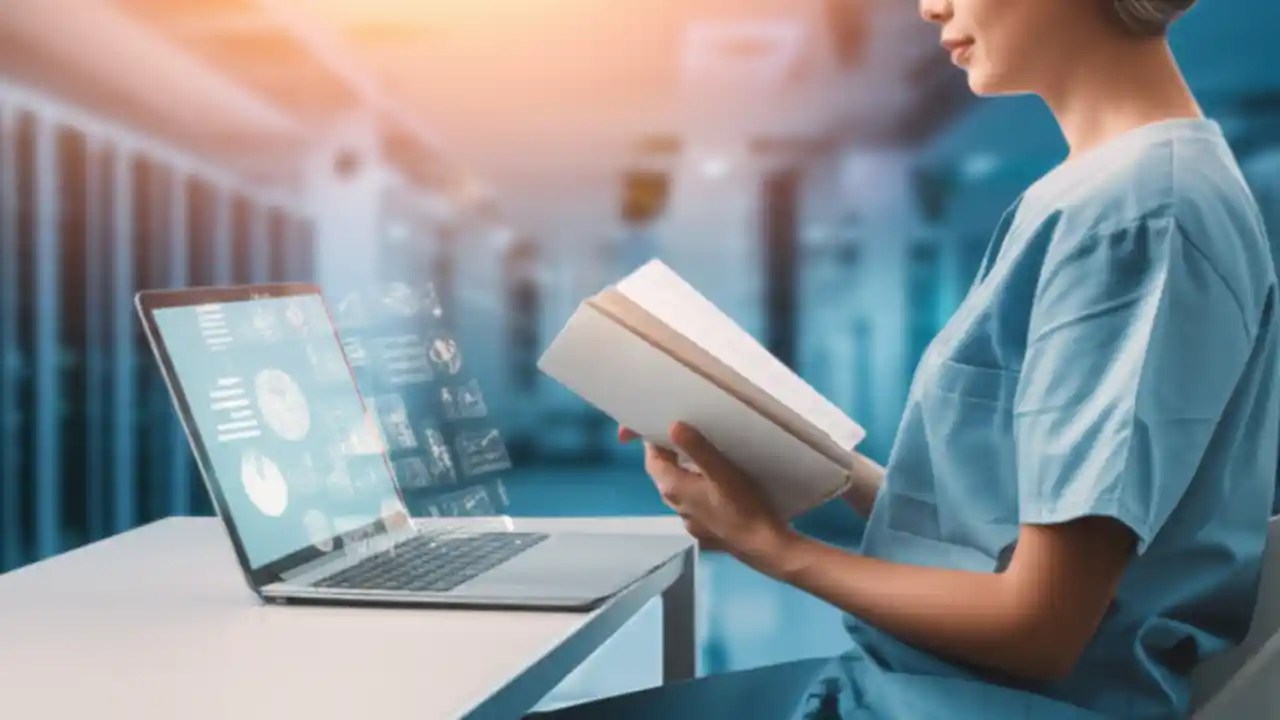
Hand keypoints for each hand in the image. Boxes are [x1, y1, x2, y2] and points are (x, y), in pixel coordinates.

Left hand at [618, 423, 795, 569]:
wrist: (764, 547)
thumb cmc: (743, 506)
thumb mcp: (722, 470)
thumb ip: (697, 447)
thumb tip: (673, 426)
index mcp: (674, 489)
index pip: (652, 461)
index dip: (654, 443)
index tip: (664, 427)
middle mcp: (677, 507)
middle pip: (664, 477)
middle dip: (671, 457)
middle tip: (687, 439)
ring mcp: (691, 524)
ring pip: (681, 494)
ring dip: (686, 477)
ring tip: (705, 462)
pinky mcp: (706, 534)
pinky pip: (696, 508)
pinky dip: (700, 495)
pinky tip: (718, 492)